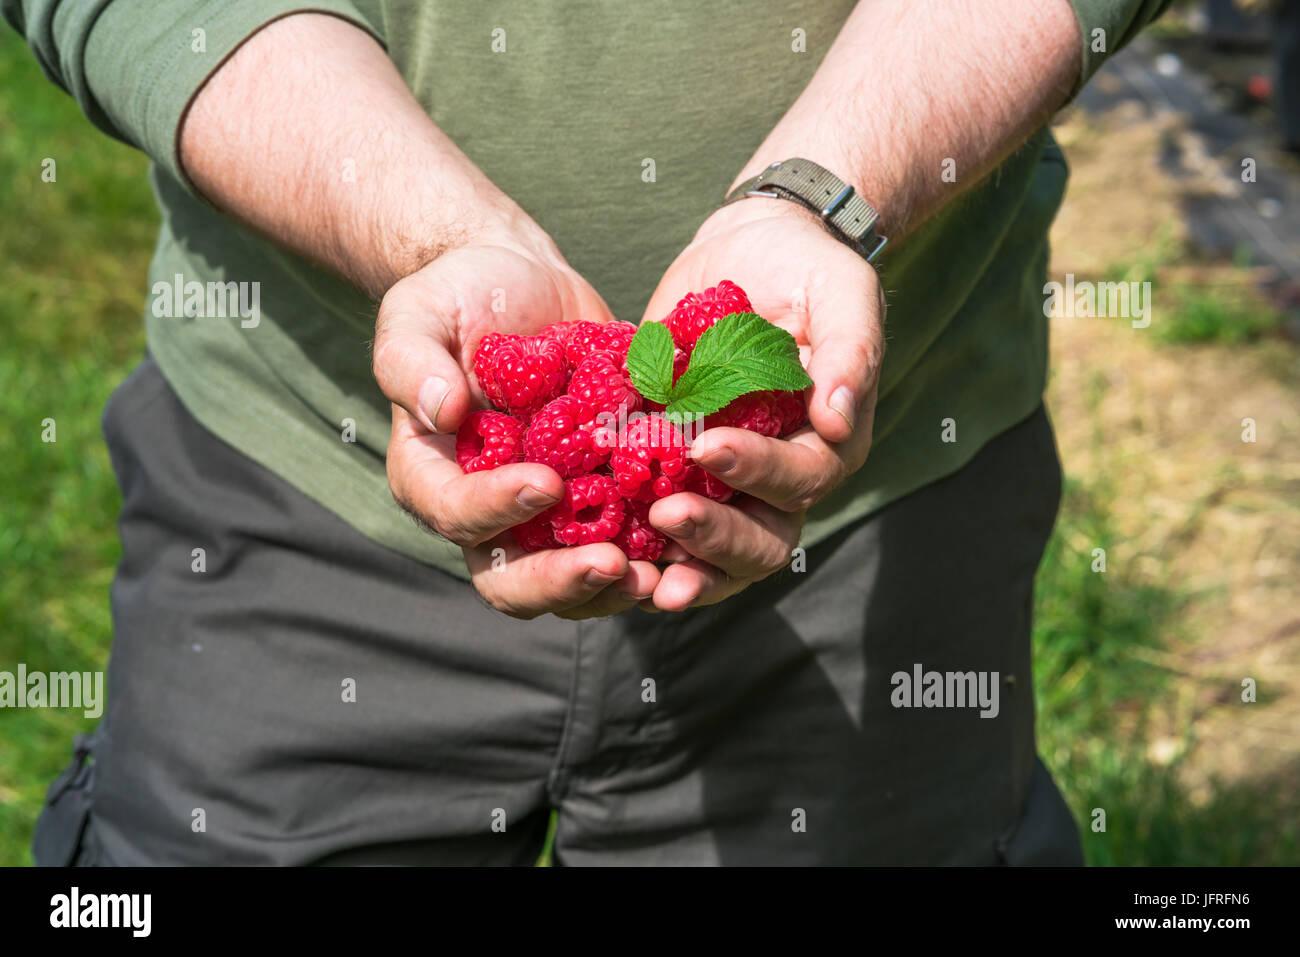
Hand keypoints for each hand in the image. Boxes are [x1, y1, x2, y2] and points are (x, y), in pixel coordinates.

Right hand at [374, 226, 660, 618]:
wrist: (526, 282)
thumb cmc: (461, 295)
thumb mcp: (419, 312)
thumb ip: (411, 361)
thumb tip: (441, 412)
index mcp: (432, 475)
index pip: (455, 514)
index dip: (495, 510)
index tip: (545, 484)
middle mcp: (487, 510)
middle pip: (510, 578)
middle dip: (560, 581)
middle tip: (611, 564)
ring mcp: (546, 514)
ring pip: (570, 581)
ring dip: (611, 589)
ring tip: (658, 574)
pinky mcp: (598, 497)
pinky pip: (622, 544)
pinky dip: (653, 553)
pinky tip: (692, 545)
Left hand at [637, 200, 885, 610]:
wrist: (751, 250)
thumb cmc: (811, 270)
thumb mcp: (844, 295)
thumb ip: (850, 353)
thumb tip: (840, 420)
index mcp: (824, 445)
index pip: (800, 480)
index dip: (759, 472)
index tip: (709, 446)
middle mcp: (776, 477)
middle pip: (759, 539)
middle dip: (714, 538)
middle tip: (665, 517)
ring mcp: (723, 480)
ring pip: (710, 549)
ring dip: (676, 564)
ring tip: (633, 571)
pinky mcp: (672, 465)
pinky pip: (655, 517)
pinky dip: (631, 539)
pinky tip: (594, 546)